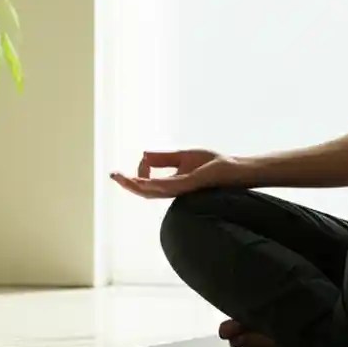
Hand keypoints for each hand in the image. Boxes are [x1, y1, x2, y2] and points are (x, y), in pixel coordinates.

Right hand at [110, 149, 237, 198]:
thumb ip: (164, 158)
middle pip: (145, 191)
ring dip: (134, 185)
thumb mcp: (183, 156)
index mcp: (172, 184)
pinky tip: (140, 180)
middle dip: (127, 184)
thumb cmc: (213, 164)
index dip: (141, 170)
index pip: (148, 182)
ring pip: (152, 191)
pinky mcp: (189, 184)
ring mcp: (181, 188)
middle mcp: (174, 190)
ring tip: (120, 178)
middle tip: (112, 175)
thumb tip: (143, 155)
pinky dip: (152, 183)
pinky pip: (166, 185)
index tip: (143, 158)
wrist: (234, 169)